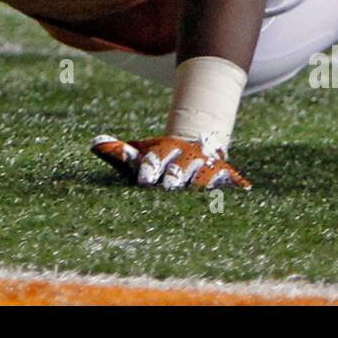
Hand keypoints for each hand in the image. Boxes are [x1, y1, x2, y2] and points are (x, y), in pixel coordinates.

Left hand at [91, 134, 250, 190]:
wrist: (196, 143)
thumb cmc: (161, 157)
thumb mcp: (142, 153)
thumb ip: (120, 152)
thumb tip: (93, 144)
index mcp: (166, 149)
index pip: (156, 157)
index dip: (150, 167)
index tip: (145, 179)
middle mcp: (188, 156)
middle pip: (180, 168)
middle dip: (174, 176)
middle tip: (168, 188)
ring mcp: (208, 165)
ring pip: (205, 175)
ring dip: (201, 183)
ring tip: (196, 193)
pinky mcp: (226, 174)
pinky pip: (233, 179)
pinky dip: (238, 184)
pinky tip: (243, 190)